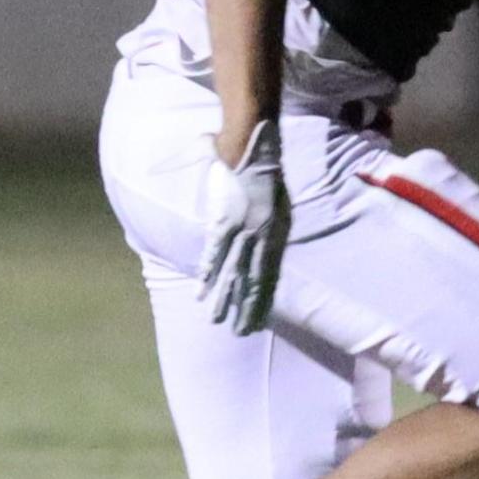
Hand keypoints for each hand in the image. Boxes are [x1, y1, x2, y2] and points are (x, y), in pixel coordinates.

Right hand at [198, 120, 289, 333]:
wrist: (254, 146)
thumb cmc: (261, 165)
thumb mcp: (273, 194)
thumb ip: (263, 214)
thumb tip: (254, 224)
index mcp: (276, 231)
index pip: (270, 273)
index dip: (263, 297)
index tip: (259, 318)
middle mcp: (262, 236)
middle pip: (253, 280)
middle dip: (246, 308)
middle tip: (241, 332)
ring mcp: (243, 230)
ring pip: (234, 273)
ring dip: (224, 299)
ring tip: (218, 322)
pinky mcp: (225, 221)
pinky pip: (215, 253)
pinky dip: (208, 274)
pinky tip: (202, 294)